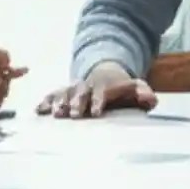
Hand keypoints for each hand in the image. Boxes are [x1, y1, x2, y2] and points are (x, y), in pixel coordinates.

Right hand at [36, 62, 155, 118]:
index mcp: (104, 86)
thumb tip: (150, 99)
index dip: (99, 101)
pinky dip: (46, 101)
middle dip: (76, 103)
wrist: (105, 74)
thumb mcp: (135, 88)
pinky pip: (53, 95)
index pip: (101, 93)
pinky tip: (39, 110)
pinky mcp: (63, 92)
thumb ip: (144, 93)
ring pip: (65, 93)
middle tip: (72, 114)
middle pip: (80, 93)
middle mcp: (87, 86)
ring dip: (59, 102)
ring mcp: (74, 88)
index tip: (96, 112)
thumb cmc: (121, 88)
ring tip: (55, 114)